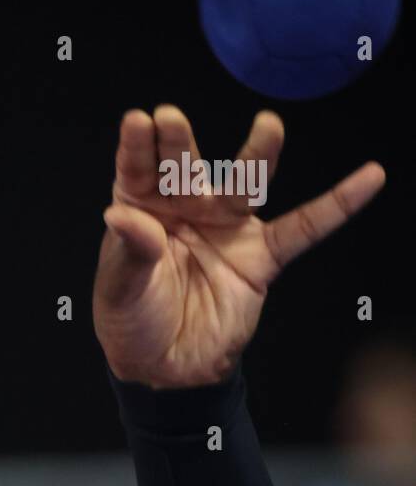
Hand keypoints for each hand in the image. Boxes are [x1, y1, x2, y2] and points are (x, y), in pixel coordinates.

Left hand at [92, 104, 385, 388]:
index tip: (139, 121)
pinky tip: (367, 178)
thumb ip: (130, 250)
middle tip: (171, 118)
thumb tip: (119, 214)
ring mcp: (225, 228)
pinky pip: (303, 228)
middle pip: (185, 169)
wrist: (164, 367)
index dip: (138, 148)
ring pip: (243, 186)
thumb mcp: (119, 288)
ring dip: (257, 155)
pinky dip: (337, 205)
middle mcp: (185, 209)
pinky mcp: (260, 257)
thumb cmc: (130, 319)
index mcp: (141, 209)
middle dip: (180, 144)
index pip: (138, 172)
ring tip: (268, 124)